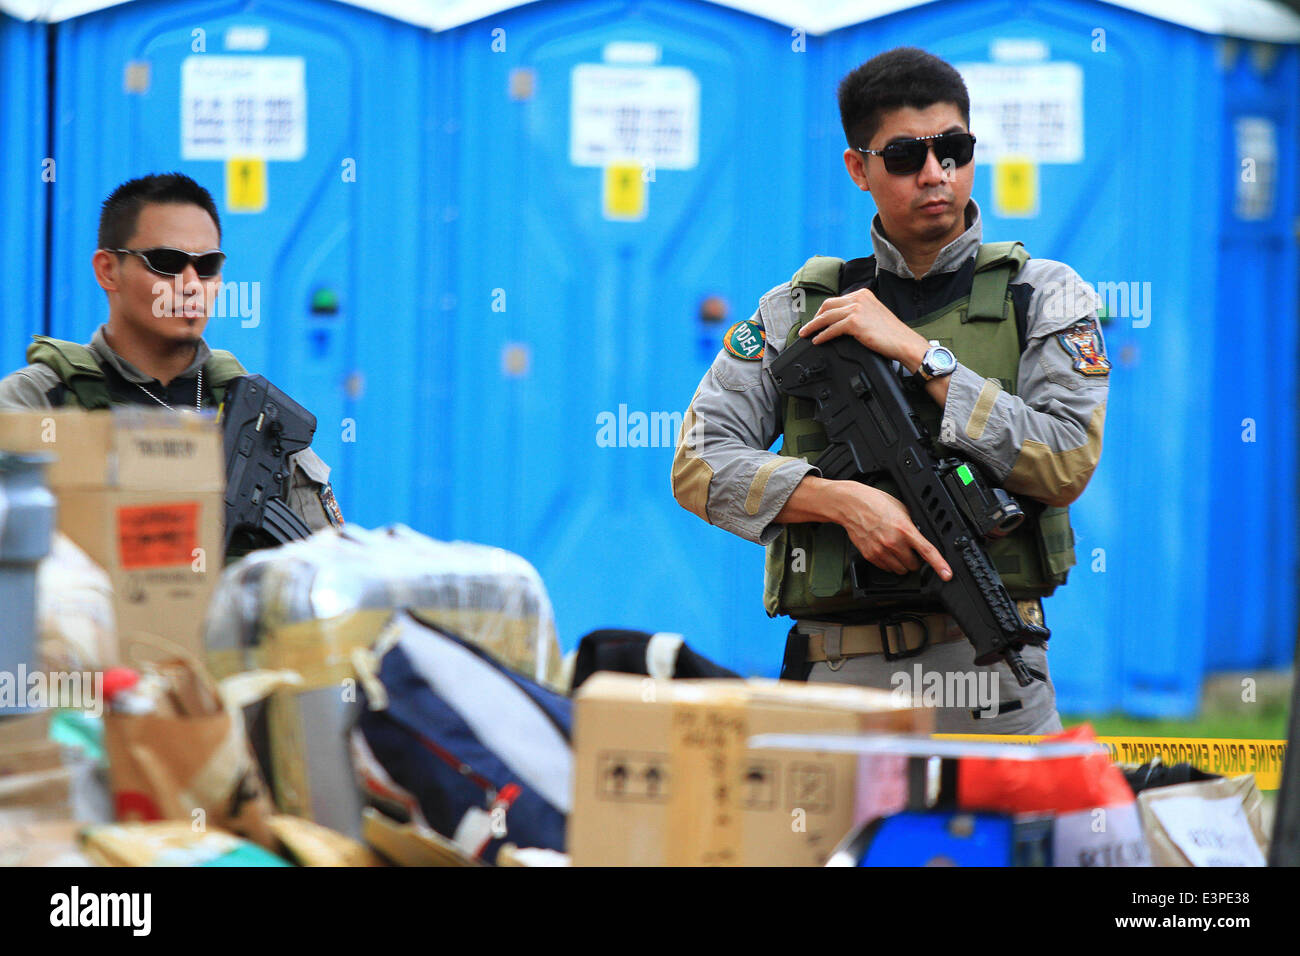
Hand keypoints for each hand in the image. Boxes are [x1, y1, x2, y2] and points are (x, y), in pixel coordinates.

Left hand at [798, 288, 927, 366]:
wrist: (903, 342)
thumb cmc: (891, 333)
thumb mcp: (874, 314)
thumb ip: (859, 312)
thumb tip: (841, 320)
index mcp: (863, 294)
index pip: (836, 300)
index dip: (823, 311)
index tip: (817, 320)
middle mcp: (858, 298)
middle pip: (827, 305)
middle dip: (815, 317)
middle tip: (808, 328)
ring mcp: (856, 309)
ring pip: (826, 317)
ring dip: (813, 326)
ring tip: (806, 334)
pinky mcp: (854, 322)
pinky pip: (831, 329)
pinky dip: (822, 335)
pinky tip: (818, 340)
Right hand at [829, 482, 951, 579]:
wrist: (851, 505)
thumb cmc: (874, 503)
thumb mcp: (901, 509)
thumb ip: (912, 525)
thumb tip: (920, 536)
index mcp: (904, 529)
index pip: (927, 551)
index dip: (940, 565)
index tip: (947, 574)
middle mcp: (893, 542)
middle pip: (914, 565)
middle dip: (915, 560)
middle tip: (910, 550)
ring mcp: (880, 551)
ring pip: (900, 570)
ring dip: (902, 564)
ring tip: (897, 549)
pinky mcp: (870, 555)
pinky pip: (886, 568)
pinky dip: (889, 563)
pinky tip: (886, 550)